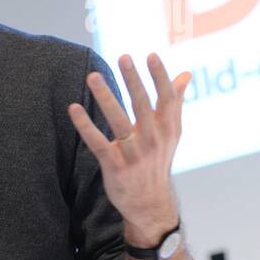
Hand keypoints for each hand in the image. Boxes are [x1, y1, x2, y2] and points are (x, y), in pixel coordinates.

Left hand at [67, 53, 191, 244]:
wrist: (150, 204)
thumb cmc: (158, 160)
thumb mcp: (171, 133)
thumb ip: (176, 102)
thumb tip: (185, 75)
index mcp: (167, 129)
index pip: (166, 98)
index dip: (160, 77)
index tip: (151, 55)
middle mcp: (152, 140)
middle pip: (142, 106)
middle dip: (133, 81)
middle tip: (124, 57)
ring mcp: (134, 154)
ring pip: (118, 122)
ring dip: (105, 98)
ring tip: (93, 76)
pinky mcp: (115, 166)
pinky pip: (98, 143)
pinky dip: (85, 126)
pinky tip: (74, 108)